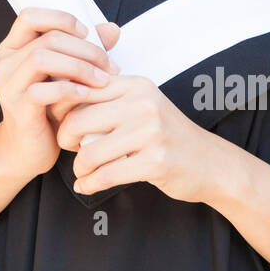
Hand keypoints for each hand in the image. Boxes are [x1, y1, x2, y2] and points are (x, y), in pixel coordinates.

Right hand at [0, 8, 119, 179]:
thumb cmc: (50, 109)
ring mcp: (8, 86)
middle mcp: (5, 63)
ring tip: (103, 80)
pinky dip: (70, 89)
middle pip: (46, 37)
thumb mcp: (67, 76)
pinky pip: (42, 90)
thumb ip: (86, 50)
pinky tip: (88, 95)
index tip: (89, 34)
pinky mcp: (17, 109)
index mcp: (14, 49)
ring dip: (79, 66)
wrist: (28, 151)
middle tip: (109, 65)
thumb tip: (112, 29)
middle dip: (85, 48)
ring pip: (41, 57)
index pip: (30, 16)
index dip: (62, 19)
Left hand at [55, 74, 212, 200]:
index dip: (61, 109)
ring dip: (78, 168)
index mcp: (135, 85)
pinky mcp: (156, 162)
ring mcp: (151, 132)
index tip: (61, 124)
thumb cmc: (166, 134)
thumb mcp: (142, 104)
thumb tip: (58, 100)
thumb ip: (108, 99)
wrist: (211, 163)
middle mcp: (143, 103)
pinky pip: (107, 175)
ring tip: (81, 172)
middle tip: (68, 148)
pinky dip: (90, 184)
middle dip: (65, 139)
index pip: (80, 89)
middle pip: (78, 120)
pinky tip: (86, 186)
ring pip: (89, 152)